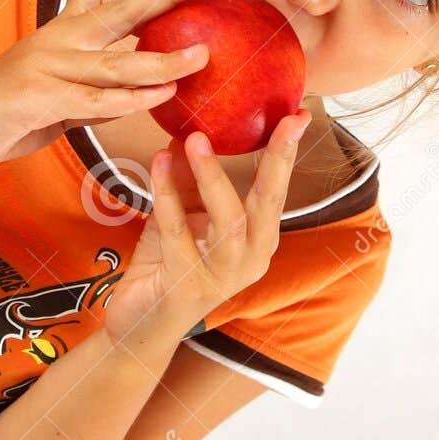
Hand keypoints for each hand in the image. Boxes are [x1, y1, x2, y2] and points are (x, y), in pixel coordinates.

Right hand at [0, 0, 212, 178]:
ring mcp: (44, 67)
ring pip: (114, 62)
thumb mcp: (49, 86)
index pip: (112, 2)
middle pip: (119, 13)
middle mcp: (56, 42)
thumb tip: (131, 65)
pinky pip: (92, 99)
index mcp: (61, 35)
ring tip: (200, 56)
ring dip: (161, 60)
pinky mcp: (35, 97)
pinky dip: (129, 99)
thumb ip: (89, 75)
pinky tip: (159, 96)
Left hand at [102, 109, 313, 349]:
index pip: (277, 190)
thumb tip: (189, 131)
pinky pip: (179, 232)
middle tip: (282, 121)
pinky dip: (168, 194)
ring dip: (212, 175)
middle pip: (269, 204)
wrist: (138, 324)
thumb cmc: (166, 264)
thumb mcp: (182, 213)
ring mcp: (222, 276)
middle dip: (277, 160)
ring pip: (228, 220)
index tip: (300, 115)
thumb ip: (189, 180)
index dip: (287, 153)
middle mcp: (250, 258)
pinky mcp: (187, 285)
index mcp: (258, 240)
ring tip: (195, 138)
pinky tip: (158, 164)